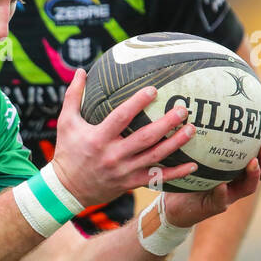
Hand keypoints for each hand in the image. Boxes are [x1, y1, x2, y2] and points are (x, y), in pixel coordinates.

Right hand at [49, 69, 198, 208]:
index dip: (137, 103)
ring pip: (155, 156)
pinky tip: (193, 165)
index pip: (121, 118)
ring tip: (191, 129)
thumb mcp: (66, 123)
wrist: (67, 189)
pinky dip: (176, 173)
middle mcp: (113, 155)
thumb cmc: (68, 152)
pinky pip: (157, 178)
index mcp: (98, 138)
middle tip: (182, 109)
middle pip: (145, 137)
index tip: (153, 90)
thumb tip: (80, 71)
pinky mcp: (130, 183)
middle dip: (166, 123)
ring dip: (175, 144)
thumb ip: (73, 97)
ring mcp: (124, 171)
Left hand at [162, 122, 260, 228]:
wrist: (173, 202)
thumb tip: (196, 100)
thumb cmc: (185, 172)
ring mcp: (229, 194)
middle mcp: (238, 179)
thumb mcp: (192, 150)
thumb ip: (199, 132)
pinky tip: (221, 185)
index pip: (257, 150)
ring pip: (249, 186)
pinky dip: (222, 192)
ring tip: (252, 162)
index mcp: (237, 165)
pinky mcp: (215, 207)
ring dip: (253, 173)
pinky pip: (221, 200)